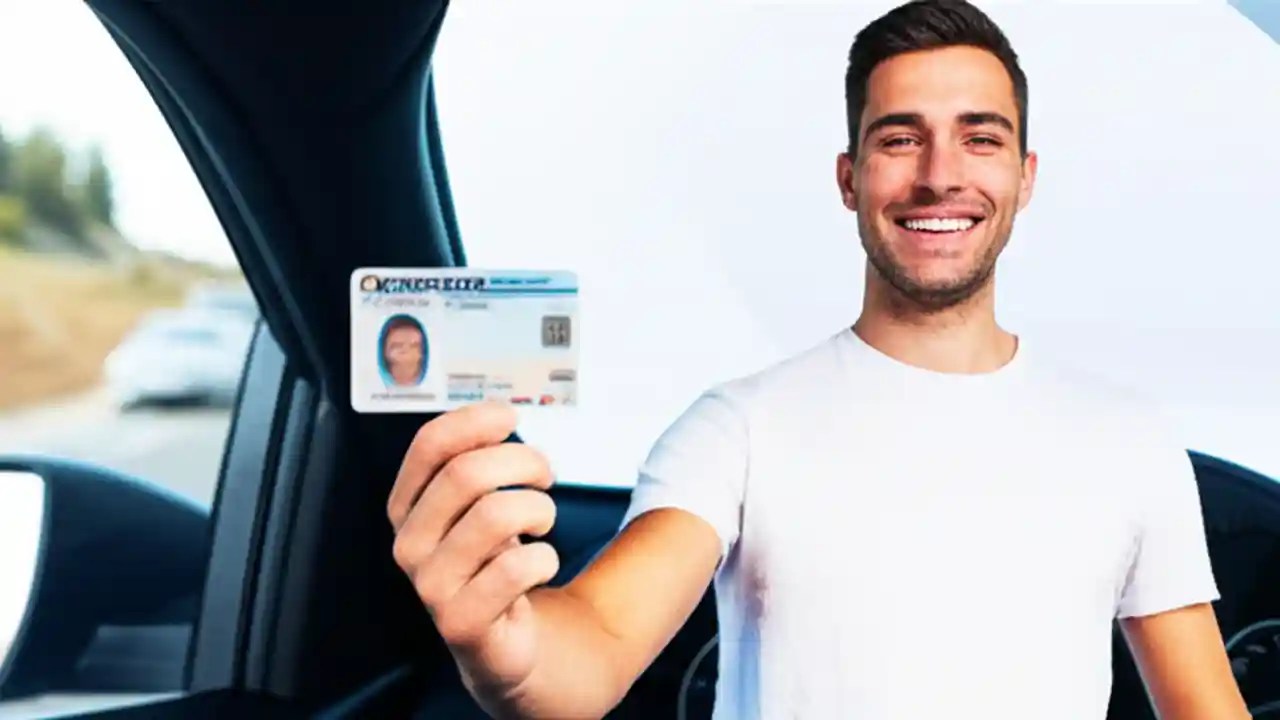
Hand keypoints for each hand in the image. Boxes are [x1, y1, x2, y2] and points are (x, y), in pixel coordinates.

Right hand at [388, 401, 559, 695]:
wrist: (503, 643)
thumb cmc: (494, 562)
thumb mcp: (481, 506)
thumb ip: (480, 461)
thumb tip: (499, 414)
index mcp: (408, 507)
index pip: (429, 445)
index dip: (474, 422)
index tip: (510, 418)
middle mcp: (411, 545)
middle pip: (466, 473)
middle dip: (522, 461)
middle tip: (546, 474)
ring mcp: (432, 587)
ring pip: (494, 514)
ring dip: (539, 508)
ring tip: (543, 521)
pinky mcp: (462, 623)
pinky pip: (515, 568)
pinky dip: (543, 557)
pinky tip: (540, 564)